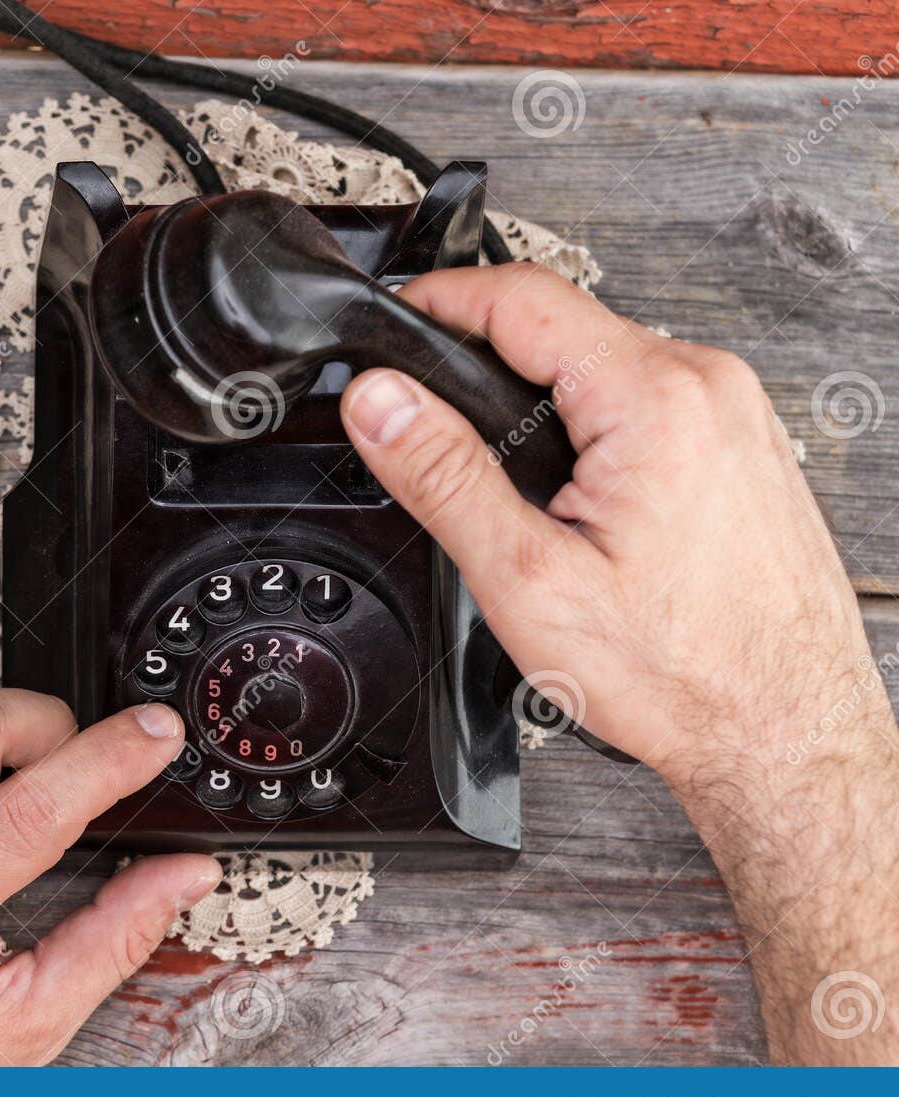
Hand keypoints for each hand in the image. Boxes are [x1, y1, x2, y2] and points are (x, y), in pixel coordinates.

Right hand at [339, 263, 898, 1063]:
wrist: (780, 733)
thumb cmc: (682, 671)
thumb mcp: (527, 577)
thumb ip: (443, 475)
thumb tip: (381, 402)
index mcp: (653, 398)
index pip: (520, 297)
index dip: (438, 300)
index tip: (392, 318)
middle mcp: (707, 387)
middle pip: (560, 325)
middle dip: (481, 360)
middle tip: (425, 413)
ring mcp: (732, 414)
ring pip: (600, 365)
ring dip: (535, 399)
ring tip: (501, 479)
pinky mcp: (738, 445)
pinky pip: (642, 401)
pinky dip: (587, 427)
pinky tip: (572, 500)